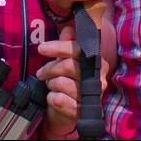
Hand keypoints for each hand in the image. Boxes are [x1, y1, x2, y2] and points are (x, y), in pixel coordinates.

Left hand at [36, 23, 113, 138]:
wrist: (68, 111)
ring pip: (61, 83)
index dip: (58, 47)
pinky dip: (51, 97)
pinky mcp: (79, 111)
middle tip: (42, 72)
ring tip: (52, 85)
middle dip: (50, 68)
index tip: (42, 48)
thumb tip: (68, 29)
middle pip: (68, 66)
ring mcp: (90, 97)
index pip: (78, 50)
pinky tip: (55, 97)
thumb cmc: (69, 82)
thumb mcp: (67, 62)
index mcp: (98, 64)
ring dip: (51, 84)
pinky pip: (57, 99)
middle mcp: (98, 80)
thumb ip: (68, 45)